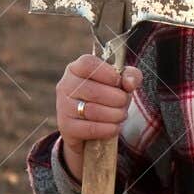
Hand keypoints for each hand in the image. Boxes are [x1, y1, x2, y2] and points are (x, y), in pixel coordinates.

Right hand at [55, 56, 141, 182]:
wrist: (89, 128)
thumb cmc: (106, 99)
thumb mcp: (120, 84)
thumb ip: (130, 76)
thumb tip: (130, 82)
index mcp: (76, 69)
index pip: (87, 64)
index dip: (107, 72)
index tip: (119, 81)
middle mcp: (65, 85)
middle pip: (93, 90)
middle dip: (117, 99)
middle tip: (124, 103)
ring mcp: (63, 106)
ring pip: (92, 111)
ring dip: (114, 115)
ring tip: (121, 115)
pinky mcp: (66, 127)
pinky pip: (90, 129)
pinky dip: (108, 129)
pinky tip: (115, 128)